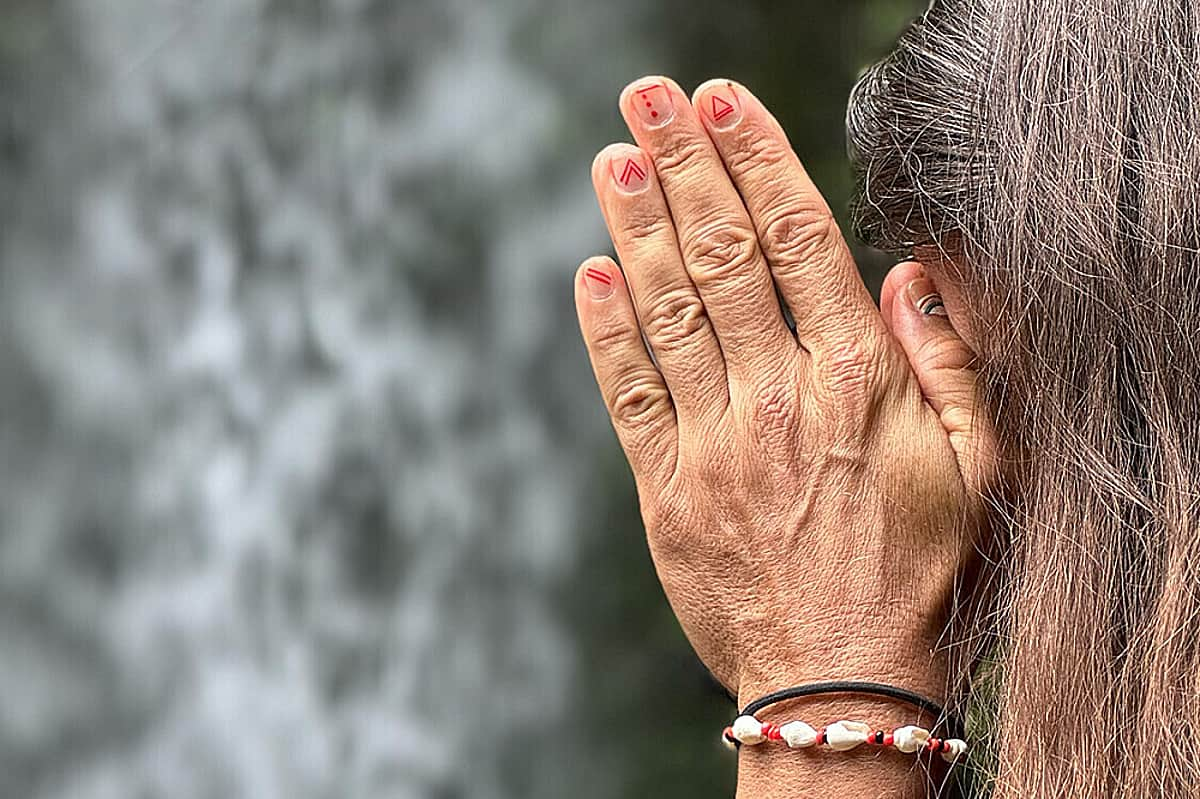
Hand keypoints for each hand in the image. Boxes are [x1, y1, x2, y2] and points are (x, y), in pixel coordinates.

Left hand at [574, 76, 996, 704]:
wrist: (841, 684)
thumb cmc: (923, 573)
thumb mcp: (980, 470)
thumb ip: (952, 364)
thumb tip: (907, 272)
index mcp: (856, 385)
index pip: (798, 245)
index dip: (757, 164)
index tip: (724, 104)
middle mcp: (777, 400)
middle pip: (723, 259)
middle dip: (684, 168)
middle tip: (648, 98)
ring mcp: (714, 446)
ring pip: (668, 314)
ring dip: (636, 230)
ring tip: (613, 159)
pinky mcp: (666, 493)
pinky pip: (629, 398)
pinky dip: (607, 333)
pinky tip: (591, 272)